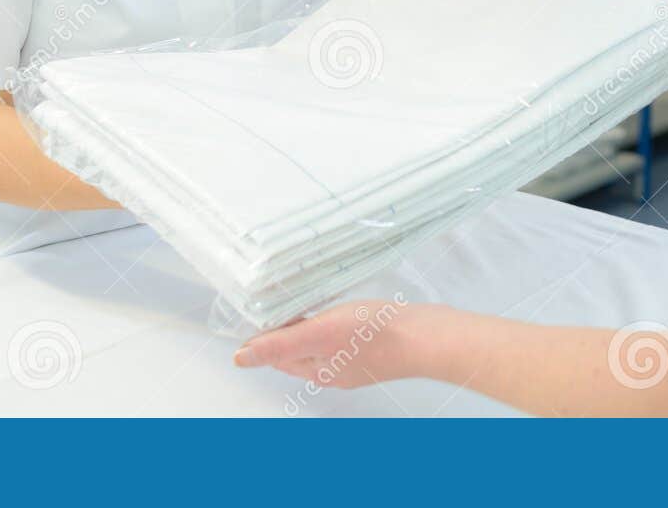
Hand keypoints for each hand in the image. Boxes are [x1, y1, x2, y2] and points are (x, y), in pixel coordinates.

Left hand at [234, 298, 425, 388]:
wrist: (427, 336)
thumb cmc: (375, 333)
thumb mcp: (320, 332)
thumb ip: (281, 344)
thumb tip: (240, 359)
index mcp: (316, 370)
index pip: (276, 354)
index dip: (264, 334)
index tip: (258, 307)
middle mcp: (334, 370)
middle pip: (297, 350)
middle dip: (285, 328)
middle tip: (278, 297)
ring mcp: (356, 359)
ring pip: (321, 342)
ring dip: (309, 323)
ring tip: (305, 297)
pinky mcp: (375, 346)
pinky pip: (344, 335)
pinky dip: (334, 321)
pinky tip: (341, 307)